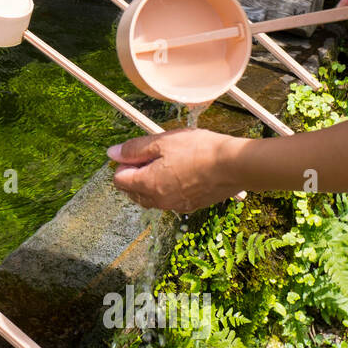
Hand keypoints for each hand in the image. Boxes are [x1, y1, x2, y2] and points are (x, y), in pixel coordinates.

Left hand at [108, 130, 244, 211]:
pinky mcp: (191, 206)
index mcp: (148, 185)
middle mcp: (159, 201)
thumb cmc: (198, 150)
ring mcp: (175, 206)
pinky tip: (181, 172)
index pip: (119, 180)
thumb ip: (134, 149)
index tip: (138, 151)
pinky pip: (169, 199)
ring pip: (151, 197)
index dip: (124, 163)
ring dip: (150, 182)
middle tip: (151, 155)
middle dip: (134, 174)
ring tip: (167, 161)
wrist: (235, 165)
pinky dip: (167, 188)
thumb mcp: (162, 142)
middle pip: (133, 191)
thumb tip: (112, 154)